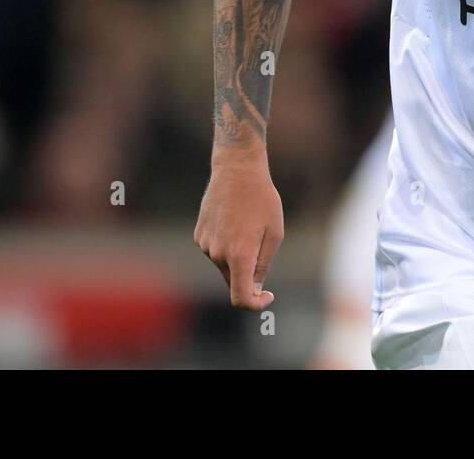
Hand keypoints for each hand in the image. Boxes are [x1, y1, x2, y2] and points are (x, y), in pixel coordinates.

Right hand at [193, 150, 283, 310]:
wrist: (237, 169)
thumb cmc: (262, 200)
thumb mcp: (274, 233)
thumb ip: (263, 265)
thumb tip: (255, 288)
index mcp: (240, 255)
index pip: (241, 298)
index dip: (255, 304)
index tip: (266, 295)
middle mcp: (218, 254)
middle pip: (234, 281)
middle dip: (249, 276)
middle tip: (262, 249)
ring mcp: (205, 245)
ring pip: (225, 265)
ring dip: (237, 257)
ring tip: (248, 226)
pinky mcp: (199, 235)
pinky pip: (215, 251)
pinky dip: (226, 245)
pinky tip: (234, 221)